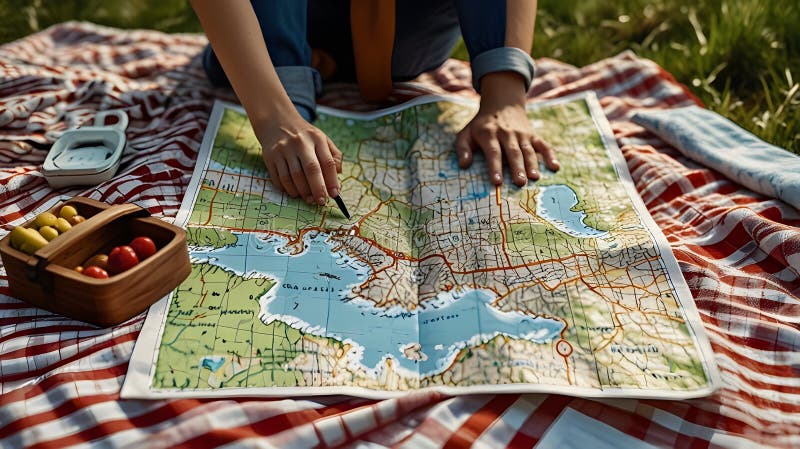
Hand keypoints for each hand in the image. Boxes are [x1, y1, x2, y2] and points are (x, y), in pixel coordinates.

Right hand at [257, 112, 342, 204]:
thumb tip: (339, 174)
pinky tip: (294, 192)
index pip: (327, 162)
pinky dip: (287, 189)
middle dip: (318, 189)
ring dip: (302, 192)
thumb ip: (334, 155)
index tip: (335, 194)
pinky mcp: (270, 156)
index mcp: (316, 138)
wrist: (277, 121)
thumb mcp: (322, 138)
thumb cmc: (304, 135)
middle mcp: (300, 142)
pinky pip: (279, 178)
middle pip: (311, 169)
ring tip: (308, 199)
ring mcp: (283, 149)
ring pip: (293, 176)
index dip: (332, 180)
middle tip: (321, 202)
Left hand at [456, 72, 558, 186]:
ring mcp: (522, 134)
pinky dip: (550, 154)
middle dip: (517, 168)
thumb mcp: (466, 133)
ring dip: (532, 164)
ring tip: (534, 178)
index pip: (493, 152)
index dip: (495, 167)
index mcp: (489, 134)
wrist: (501, 104)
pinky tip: (555, 166)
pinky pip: (543, 144)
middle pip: (513, 152)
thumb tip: (464, 165)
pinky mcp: (532, 135)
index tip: (497, 182)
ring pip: (528, 150)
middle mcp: (507, 134)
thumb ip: (462, 149)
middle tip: (520, 183)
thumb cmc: (481, 126)